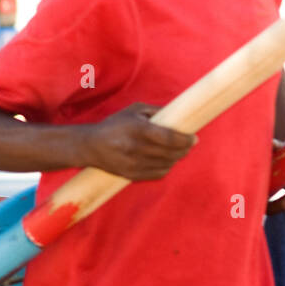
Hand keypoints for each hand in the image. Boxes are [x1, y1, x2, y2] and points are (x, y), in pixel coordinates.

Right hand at [82, 103, 196, 180]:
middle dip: (184, 149)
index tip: (194, 138)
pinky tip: (167, 161)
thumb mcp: (134, 110)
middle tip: (190, 144)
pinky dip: (166, 168)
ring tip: (179, 151)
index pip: (169, 138)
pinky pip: (157, 174)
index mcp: (138, 130)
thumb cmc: (115, 124)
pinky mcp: (131, 175)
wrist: (90, 146)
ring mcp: (134, 164)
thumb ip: (157, 111)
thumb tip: (179, 114)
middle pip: (170, 153)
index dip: (185, 140)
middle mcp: (136, 148)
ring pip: (166, 165)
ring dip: (176, 158)